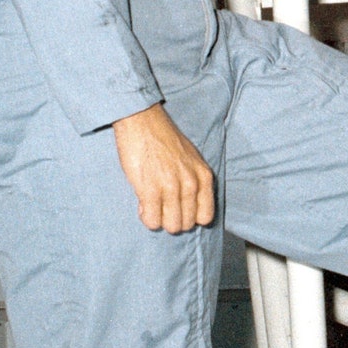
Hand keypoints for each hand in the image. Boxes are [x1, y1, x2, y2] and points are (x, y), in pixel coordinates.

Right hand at [113, 104, 215, 231]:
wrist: (142, 121)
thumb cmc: (164, 138)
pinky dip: (146, 217)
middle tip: (160, 205)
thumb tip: (188, 207)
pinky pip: (152, 221)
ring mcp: (171, 188)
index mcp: (204, 176)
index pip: (205, 217)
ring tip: (151, 204)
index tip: (178, 208)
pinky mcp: (150, 190)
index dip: (190, 216)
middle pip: (186, 224)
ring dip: (159, 219)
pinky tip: (142, 203)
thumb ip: (194, 182)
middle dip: (172, 219)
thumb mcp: (191, 159)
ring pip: (171, 226)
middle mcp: (191, 184)